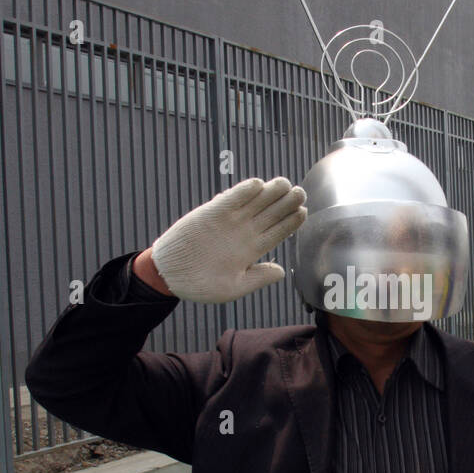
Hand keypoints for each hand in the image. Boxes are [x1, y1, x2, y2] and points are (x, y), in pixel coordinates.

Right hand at [148, 176, 306, 302]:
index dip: (291, 222)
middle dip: (286, 203)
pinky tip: (257, 185)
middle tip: (300, 193)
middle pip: (271, 214)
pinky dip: (243, 191)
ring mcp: (229, 221)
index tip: (303, 212)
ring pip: (255, 202)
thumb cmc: (200, 286)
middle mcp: (243, 233)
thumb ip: (257, 278)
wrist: (170, 276)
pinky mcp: (211, 212)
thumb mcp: (233, 288)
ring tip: (284, 184)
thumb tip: (281, 271)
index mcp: (252, 250)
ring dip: (269, 192)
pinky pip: (231, 199)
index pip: (278, 232)